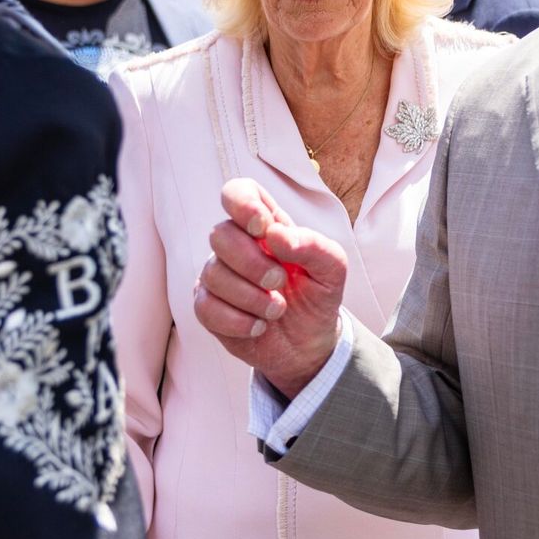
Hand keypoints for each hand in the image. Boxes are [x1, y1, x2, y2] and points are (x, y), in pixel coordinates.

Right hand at [195, 178, 348, 398]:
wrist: (309, 345)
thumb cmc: (317, 296)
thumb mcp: (332, 269)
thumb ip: (312, 245)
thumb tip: (275, 235)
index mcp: (266, 226)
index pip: (238, 193)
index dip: (242, 203)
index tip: (262, 228)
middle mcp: (236, 245)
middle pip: (220, 234)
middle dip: (254, 263)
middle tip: (280, 282)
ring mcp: (218, 275)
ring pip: (214, 274)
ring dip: (252, 298)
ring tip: (276, 310)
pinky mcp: (208, 307)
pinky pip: (206, 307)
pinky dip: (239, 321)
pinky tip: (259, 326)